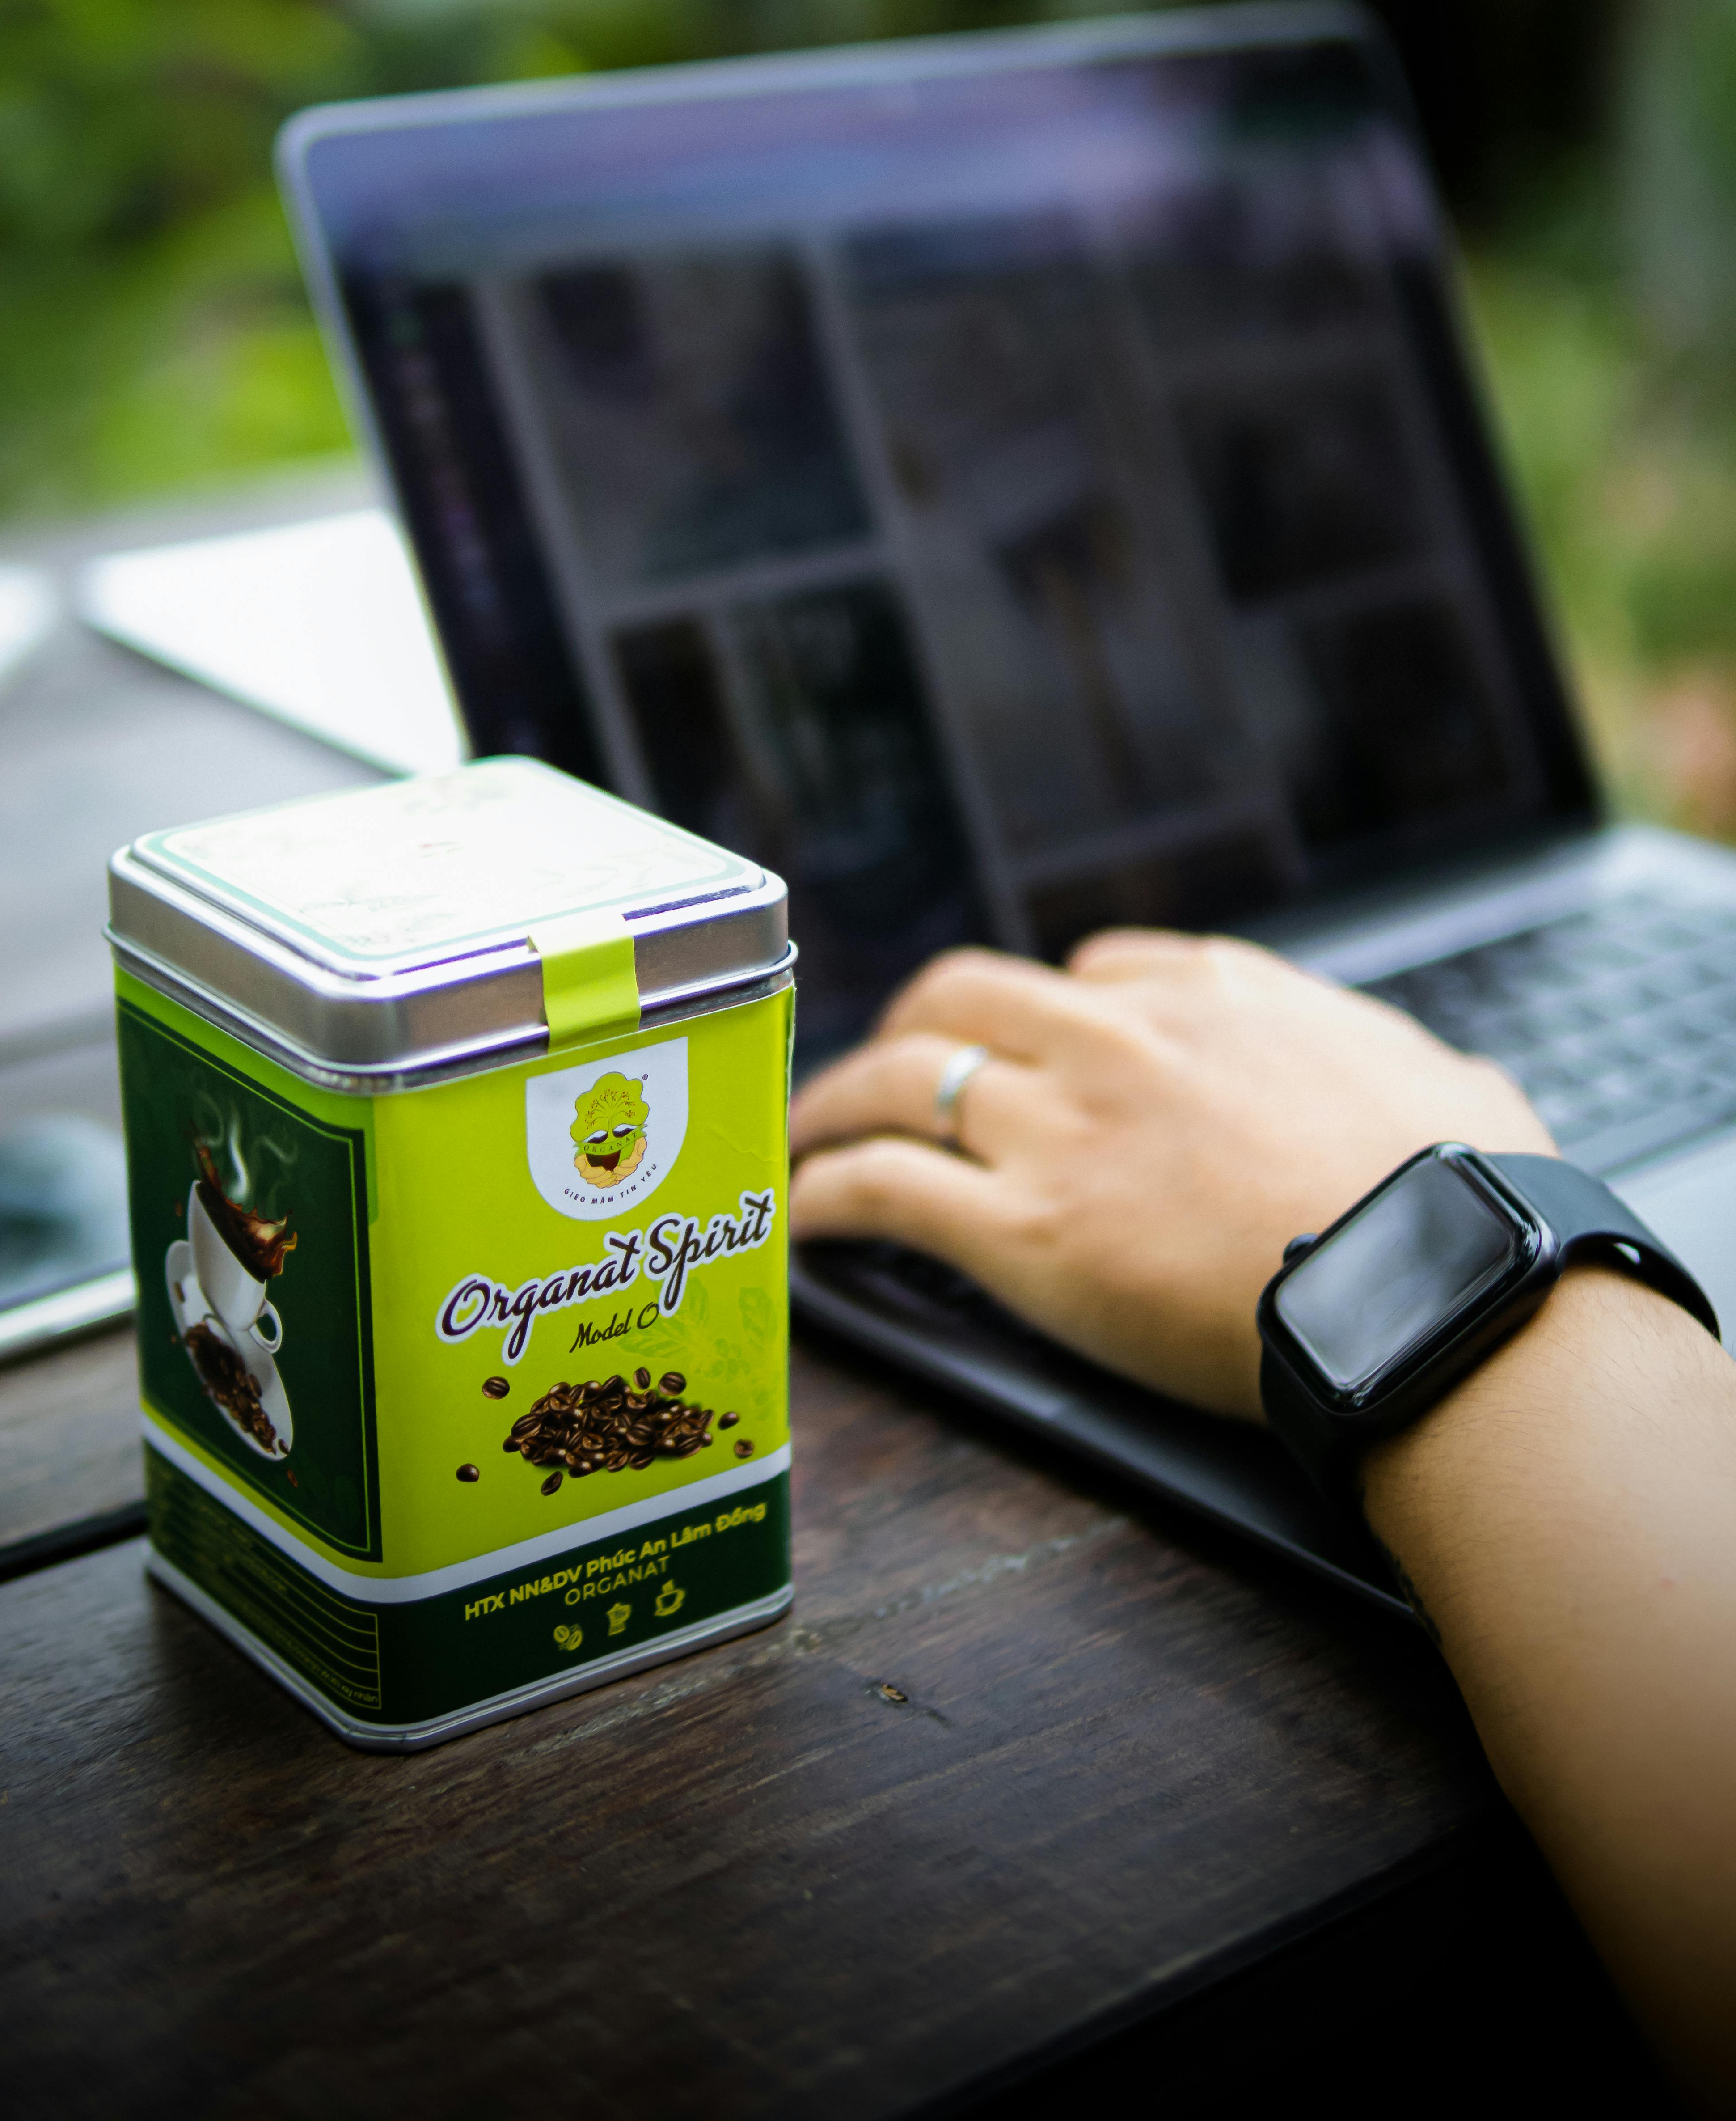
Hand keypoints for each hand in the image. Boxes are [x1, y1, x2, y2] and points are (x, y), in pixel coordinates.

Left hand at [788, 930, 1553, 1422]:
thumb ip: (1388, 1064)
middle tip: (880, 1064)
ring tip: (799, 1129)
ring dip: (834, 1101)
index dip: (1043, 1009)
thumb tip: (1431, 1079)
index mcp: (1215, 995)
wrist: (1431, 1282)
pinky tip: (797, 1213)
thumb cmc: (1457, 1195)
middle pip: (961, 998)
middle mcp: (1120, 1042)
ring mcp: (1063, 1130)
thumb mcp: (1438, 1075)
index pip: (1093, 972)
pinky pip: (885, 1189)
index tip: (1022, 1044)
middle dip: (907, 1025)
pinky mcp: (1026, 1231)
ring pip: (900, 1078)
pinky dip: (826, 1194)